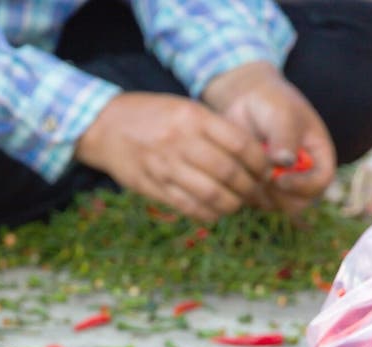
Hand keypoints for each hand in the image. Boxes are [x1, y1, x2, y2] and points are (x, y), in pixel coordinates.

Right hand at [75, 92, 269, 220]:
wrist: (106, 126)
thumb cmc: (152, 116)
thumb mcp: (184, 108)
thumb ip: (213, 129)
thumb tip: (250, 155)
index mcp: (193, 118)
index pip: (240, 144)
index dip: (259, 162)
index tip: (265, 170)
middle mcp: (181, 142)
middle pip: (228, 173)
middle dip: (249, 187)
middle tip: (255, 191)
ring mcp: (166, 167)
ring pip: (211, 195)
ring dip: (231, 204)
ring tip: (237, 203)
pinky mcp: (154, 187)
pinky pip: (189, 207)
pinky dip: (208, 214)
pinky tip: (216, 211)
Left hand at [203, 62, 335, 213]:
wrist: (245, 101)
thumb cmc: (271, 102)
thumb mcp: (283, 113)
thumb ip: (285, 136)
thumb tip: (284, 163)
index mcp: (318, 155)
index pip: (321, 181)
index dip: (304, 186)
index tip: (281, 178)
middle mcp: (302, 175)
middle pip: (298, 202)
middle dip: (279, 194)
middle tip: (261, 177)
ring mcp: (279, 185)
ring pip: (274, 204)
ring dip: (259, 191)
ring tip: (248, 165)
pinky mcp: (258, 188)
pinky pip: (253, 201)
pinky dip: (244, 189)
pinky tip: (237, 168)